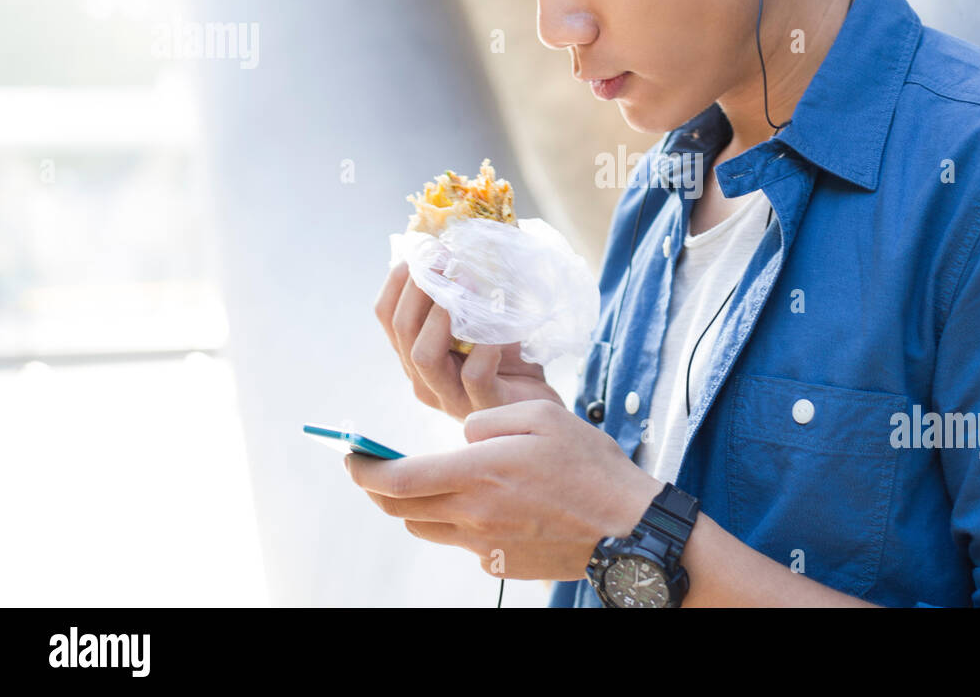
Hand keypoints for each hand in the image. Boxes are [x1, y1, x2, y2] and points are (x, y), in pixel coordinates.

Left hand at [344, 398, 662, 579]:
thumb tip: (462, 435)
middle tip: (371, 466)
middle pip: (399, 508)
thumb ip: (488, 419)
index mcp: (478, 473)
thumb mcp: (541, 415)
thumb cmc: (590, 467)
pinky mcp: (499, 563)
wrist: (628, 528)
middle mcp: (473, 514)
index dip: (363, 468)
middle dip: (375, 486)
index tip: (351, 455)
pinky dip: (456, 520)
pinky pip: (460, 540)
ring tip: (424, 482)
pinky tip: (484, 502)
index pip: (397, 479)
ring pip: (424, 526)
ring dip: (411, 505)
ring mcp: (484, 544)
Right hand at [374, 261, 562, 421]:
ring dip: (441, 314)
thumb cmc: (509, 361)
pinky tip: (499, 332)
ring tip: (464, 286)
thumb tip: (459, 244)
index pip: (386, 315)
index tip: (422, 250)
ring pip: (424, 356)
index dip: (397, 280)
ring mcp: (450, 397)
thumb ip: (465, 295)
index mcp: (415, 354)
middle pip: (400, 329)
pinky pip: (473, 376)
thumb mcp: (481, 322)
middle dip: (419, 287)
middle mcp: (424, 378)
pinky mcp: (484, 407)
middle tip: (444, 258)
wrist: (540, 403)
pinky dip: (484, 348)